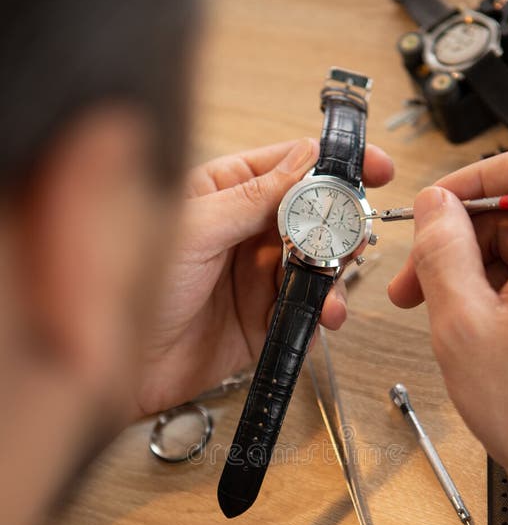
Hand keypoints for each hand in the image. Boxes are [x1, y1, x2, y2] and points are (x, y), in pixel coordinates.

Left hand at [135, 138, 393, 415]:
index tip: (373, 168)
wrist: (119, 364)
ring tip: (337, 278)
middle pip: (315, 216)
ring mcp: (258, 277)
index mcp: (226, 193)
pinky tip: (326, 314)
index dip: (335, 165)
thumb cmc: (132, 286)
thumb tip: (304, 160)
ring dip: (338, 270)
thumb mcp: (195, 228)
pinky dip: (325, 312)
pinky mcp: (266, 321)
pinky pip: (309, 311)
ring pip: (319, 264)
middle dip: (343, 222)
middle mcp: (246, 233)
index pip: (292, 167)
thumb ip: (254, 197)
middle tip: (355, 234)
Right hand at [388, 145, 507, 524]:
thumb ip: (442, 254)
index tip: (437, 208)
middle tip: (413, 277)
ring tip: (427, 308)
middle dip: (459, 236)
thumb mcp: (463, 325)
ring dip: (467, 268)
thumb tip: (434, 207)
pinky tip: (459, 323)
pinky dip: (488, 292)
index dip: (478, 177)